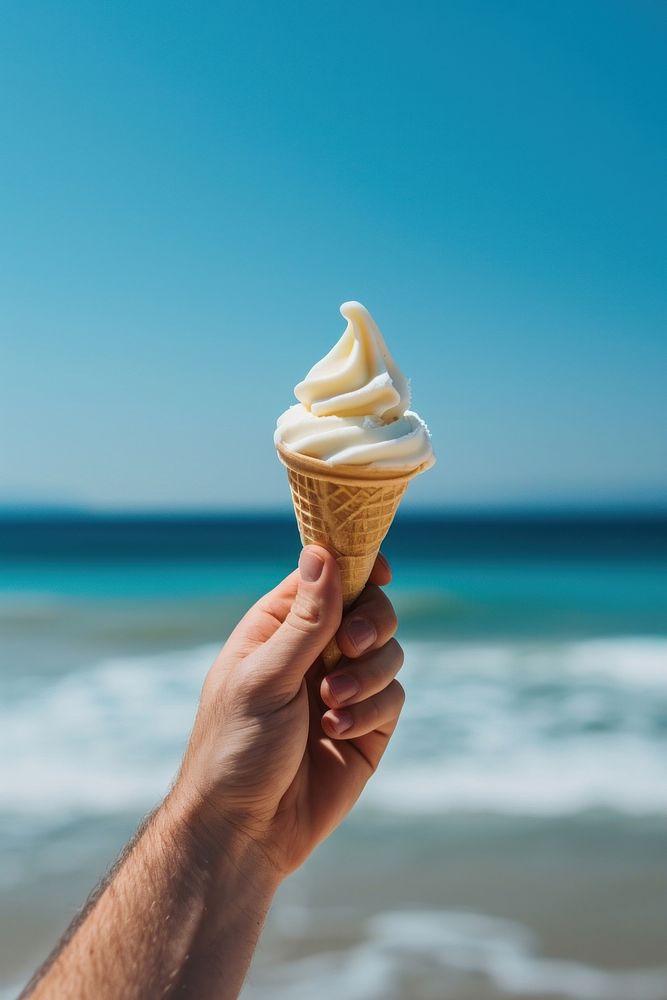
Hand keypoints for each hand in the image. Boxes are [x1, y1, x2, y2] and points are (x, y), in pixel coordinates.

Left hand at [172, 545, 403, 877]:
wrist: (244, 831)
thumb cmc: (235, 747)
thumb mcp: (265, 676)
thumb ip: (305, 620)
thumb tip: (323, 552)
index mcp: (279, 628)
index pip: (326, 578)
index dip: (356, 566)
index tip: (381, 570)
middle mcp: (314, 652)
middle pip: (370, 608)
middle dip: (370, 622)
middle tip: (349, 644)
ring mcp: (344, 687)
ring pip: (389, 652)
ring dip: (367, 674)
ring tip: (332, 704)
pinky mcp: (367, 726)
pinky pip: (393, 697)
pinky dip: (371, 711)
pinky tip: (336, 734)